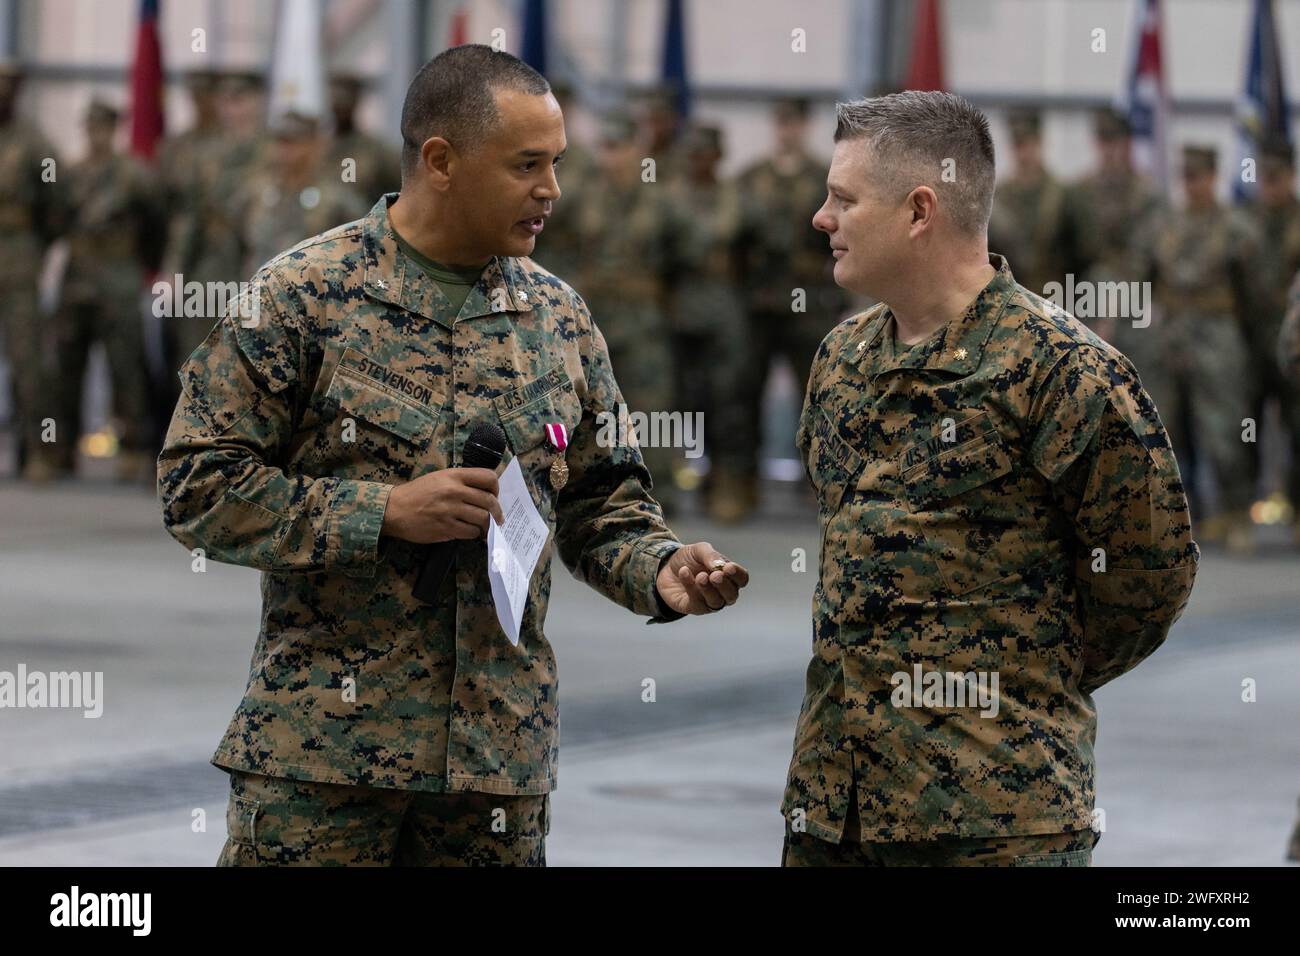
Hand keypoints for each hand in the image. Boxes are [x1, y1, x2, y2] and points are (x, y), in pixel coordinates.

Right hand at [381, 467, 503, 543]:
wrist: (394, 510)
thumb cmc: (417, 493)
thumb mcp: (439, 477)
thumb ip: (461, 481)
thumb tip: (484, 492)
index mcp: (454, 476)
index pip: (488, 477)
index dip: (496, 489)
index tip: (494, 496)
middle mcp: (454, 491)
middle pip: (489, 501)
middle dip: (497, 512)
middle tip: (497, 518)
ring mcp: (450, 510)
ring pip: (482, 519)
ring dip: (486, 525)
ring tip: (484, 527)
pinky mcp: (446, 527)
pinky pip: (470, 532)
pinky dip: (474, 534)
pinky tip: (471, 532)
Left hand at [655, 541, 749, 614]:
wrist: (665, 567)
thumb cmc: (688, 559)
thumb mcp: (699, 550)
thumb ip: (711, 555)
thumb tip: (720, 566)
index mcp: (728, 576)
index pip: (742, 579)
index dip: (737, 575)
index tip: (728, 567)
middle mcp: (722, 592)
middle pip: (732, 595)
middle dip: (724, 585)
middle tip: (715, 575)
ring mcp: (709, 602)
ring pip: (716, 602)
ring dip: (708, 589)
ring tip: (700, 576)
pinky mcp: (694, 608)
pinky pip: (697, 602)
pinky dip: (691, 587)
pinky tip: (684, 572)